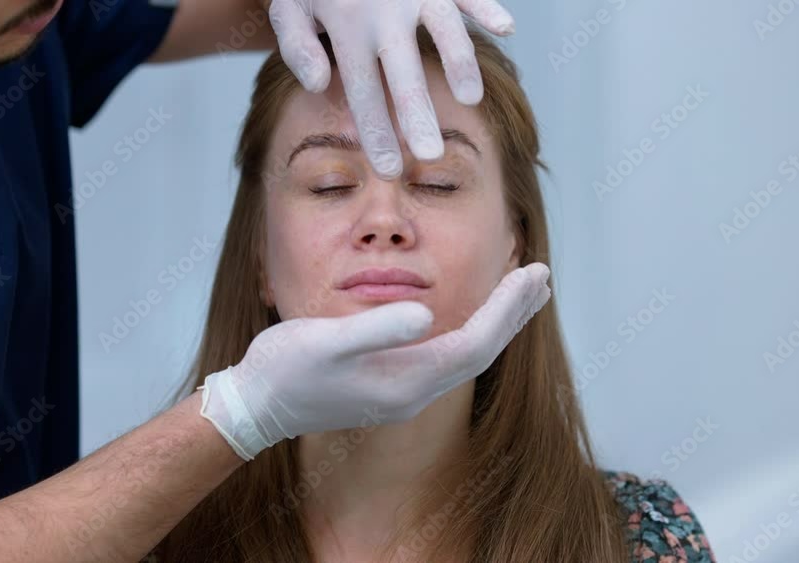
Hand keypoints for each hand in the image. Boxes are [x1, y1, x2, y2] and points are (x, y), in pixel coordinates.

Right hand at [198, 262, 549, 460]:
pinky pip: (448, 359)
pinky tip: (472, 318)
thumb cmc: (286, 368)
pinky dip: (471, 332)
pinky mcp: (391, 389)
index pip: (476, 343)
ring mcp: (403, 395)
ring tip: (521, 295)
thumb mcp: (326, 341)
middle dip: (513, 314)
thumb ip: (377, 327)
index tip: (533, 274)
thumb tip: (425, 313)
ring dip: (496, 324)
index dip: (507, 309)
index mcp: (406, 381)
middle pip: (480, 353)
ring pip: (466, 357)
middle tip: (542, 277)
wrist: (256, 407)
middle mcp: (414, 394)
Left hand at [266, 0, 515, 178]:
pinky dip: (486, 6)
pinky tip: (505, 28)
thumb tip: (319, 85)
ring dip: (460, 63)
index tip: (387, 168)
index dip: (376, 132)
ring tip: (470, 99)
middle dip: (418, 116)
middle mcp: (383, 10)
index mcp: (345, 27)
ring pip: (444, 29)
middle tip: (429, 154)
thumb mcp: (287, 10)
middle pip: (404, 73)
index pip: (363, 91)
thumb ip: (297, 48)